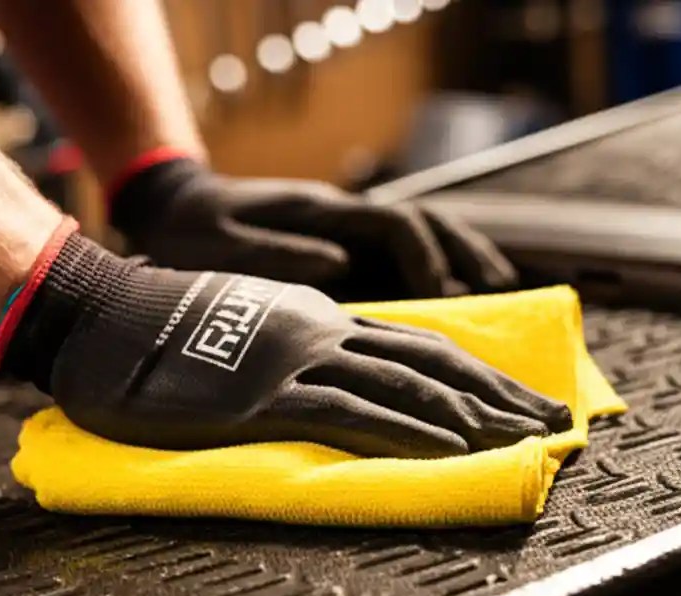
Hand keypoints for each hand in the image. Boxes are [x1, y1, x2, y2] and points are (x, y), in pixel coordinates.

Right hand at [0, 233, 570, 458]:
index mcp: (320, 319)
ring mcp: (297, 361)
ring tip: (523, 438)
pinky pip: (351, 412)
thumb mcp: (245, 331)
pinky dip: (407, 430)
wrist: (100, 315)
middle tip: (555, 419)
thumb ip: (292, 352)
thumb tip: (332, 383)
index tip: (518, 398)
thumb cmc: (160, 332)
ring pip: (405, 384)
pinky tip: (450, 447)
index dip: (476, 373)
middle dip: (499, 392)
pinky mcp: (266, 395)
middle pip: (432, 360)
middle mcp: (323, 332)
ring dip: (472, 414)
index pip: (416, 345)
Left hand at [107, 156, 518, 300]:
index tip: (444, 292)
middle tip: (503, 291)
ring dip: (467, 259)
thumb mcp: (221, 245)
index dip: (425, 256)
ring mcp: (352, 232)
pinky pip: (408, 260)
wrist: (174, 208)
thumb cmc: (193, 232)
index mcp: (323, 212)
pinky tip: (465, 301)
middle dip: (468, 256)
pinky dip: (443, 273)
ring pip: (428, 237)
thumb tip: (338, 264)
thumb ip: (276, 253)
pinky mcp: (349, 252)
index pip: (395, 224)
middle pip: (428, 226)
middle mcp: (348, 217)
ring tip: (507, 292)